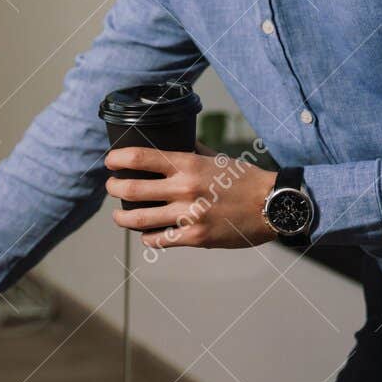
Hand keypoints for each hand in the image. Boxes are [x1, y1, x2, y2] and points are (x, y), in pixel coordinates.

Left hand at [105, 147, 278, 249]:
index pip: (141, 157)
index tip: (110, 161)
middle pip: (132, 189)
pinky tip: (146, 234)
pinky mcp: (195, 237)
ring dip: (122, 217)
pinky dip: (148, 237)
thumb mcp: (218, 158)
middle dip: (114, 188)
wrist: (272, 206)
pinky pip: (160, 240)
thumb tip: (178, 141)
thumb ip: (194, 151)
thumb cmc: (246, 180)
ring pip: (139, 219)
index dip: (118, 159)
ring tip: (118, 216)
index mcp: (188, 165)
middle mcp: (184, 188)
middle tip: (112, 187)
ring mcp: (188, 215)